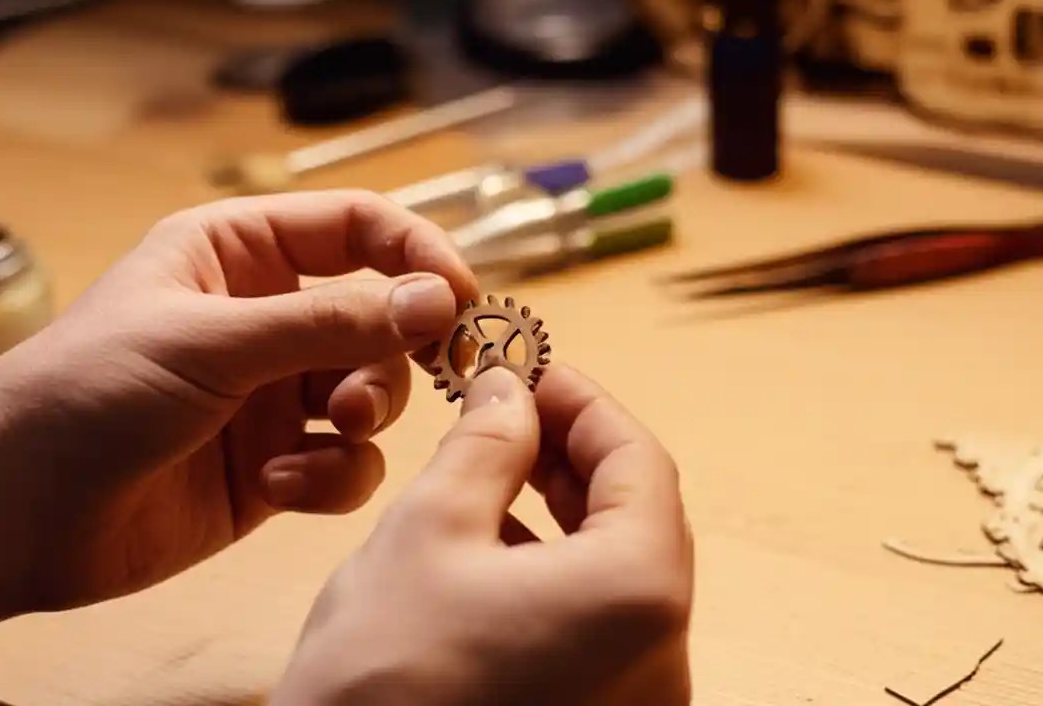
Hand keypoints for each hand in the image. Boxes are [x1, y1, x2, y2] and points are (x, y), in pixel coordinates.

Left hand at [0, 191, 476, 638]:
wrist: (17, 512)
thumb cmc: (88, 391)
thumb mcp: (212, 341)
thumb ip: (332, 322)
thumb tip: (440, 302)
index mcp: (240, 252)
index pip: (357, 228)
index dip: (416, 253)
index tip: (461, 298)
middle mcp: (266, 316)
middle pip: (380, 317)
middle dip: (389, 356)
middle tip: (374, 391)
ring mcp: (272, 392)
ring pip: (372, 393)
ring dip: (361, 418)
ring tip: (323, 437)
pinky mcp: (276, 463)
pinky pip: (345, 461)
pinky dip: (330, 475)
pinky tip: (277, 485)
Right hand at [272, 365, 693, 705]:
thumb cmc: (382, 683)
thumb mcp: (426, 531)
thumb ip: (484, 446)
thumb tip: (509, 392)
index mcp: (636, 592)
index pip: (637, 459)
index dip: (581, 402)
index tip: (530, 370)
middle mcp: (660, 653)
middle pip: (636, 514)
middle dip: (571, 452)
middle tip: (510, 411)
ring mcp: (636, 696)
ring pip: (616, 569)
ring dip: (561, 508)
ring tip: (494, 466)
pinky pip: (598, 623)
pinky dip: (556, 571)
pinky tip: (494, 545)